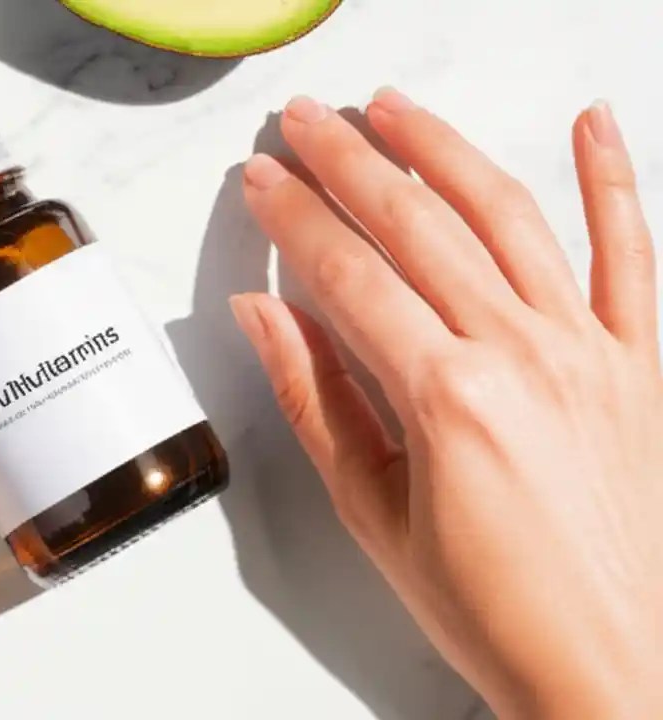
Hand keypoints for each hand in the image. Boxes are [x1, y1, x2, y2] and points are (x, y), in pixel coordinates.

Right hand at [232, 89, 660, 717]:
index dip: (295, 217)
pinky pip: (632, 252)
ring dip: (444, 149)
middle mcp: (523, 354)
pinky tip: (594, 124)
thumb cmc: (493, 607)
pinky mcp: (638, 361)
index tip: (262, 179)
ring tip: (395, 108)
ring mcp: (590, 349)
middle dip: (349, 161)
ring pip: (508, 213)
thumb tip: (267, 318)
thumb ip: (319, 399)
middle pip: (417, 225)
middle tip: (304, 122)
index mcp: (447, 396)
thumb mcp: (374, 511)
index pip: (348, 274)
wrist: (608, 666)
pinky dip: (615, 179)